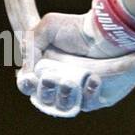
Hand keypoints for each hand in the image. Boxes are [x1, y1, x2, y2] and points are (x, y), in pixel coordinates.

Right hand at [15, 0, 134, 115]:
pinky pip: (89, 104)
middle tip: (50, 77)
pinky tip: (92, 78)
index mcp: (46, 71)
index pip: (29, 86)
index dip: (26, 85)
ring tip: (69, 81)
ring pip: (64, 105)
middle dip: (45, 91)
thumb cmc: (79, 28)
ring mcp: (80, 91)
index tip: (29, 78)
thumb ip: (29, 47)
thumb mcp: (47, 28)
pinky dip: (88, 93)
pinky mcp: (99, 95)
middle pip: (44, 100)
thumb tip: (26, 74)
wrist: (109, 30)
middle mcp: (61, 84)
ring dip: (64, 95)